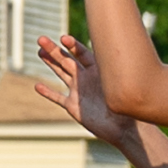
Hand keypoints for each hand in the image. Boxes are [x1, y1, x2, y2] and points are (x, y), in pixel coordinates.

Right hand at [35, 34, 133, 148]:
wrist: (123, 128)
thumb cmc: (127, 107)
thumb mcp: (122, 89)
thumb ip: (120, 77)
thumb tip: (130, 60)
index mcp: (99, 71)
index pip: (83, 54)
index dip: (73, 46)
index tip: (64, 39)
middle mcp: (86, 78)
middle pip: (67, 60)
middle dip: (54, 50)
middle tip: (40, 39)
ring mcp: (78, 91)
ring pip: (61, 73)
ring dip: (50, 63)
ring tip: (39, 51)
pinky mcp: (73, 106)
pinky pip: (58, 98)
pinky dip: (48, 92)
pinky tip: (38, 86)